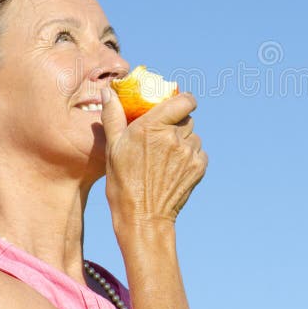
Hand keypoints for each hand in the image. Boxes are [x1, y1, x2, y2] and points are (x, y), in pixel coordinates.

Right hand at [100, 87, 207, 233]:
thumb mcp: (113, 147)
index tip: (178, 104)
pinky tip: (175, 168)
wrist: (143, 217)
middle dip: (178, 123)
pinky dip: (191, 157)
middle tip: (164, 135)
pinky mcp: (198, 167)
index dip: (184, 100)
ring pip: (194, 136)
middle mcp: (174, 136)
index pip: (184, 100)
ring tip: (166, 156)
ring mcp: (188, 152)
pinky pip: (199, 153)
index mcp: (152, 126)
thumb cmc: (123, 182)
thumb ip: (113, 115)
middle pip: (187, 118)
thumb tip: (107, 91)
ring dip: (184, 141)